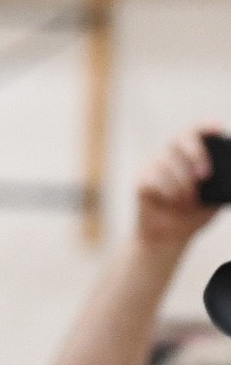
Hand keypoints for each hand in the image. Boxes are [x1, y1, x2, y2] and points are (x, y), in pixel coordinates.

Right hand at [135, 127, 220, 250]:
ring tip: (188, 202)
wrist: (168, 237)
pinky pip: (154, 178)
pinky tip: (170, 202)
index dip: (206, 126)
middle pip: (181, 138)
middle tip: (204, 176)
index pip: (198, 131)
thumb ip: (225, 181)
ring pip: (168, 163)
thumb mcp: (217, 197)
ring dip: (182, 185)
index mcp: (193, 154)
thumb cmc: (194, 214)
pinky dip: (167, 192)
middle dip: (196, 154)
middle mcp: (173, 154)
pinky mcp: (141, 179)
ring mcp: (155, 165)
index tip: (217, 129)